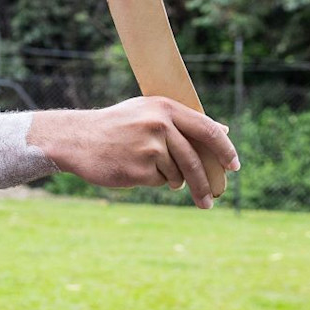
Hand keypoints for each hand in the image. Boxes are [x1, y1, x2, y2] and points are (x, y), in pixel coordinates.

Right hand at [35, 97, 239, 208]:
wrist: (76, 139)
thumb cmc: (115, 126)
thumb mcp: (148, 112)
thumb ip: (183, 120)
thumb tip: (223, 130)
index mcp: (165, 108)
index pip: (207, 130)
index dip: (224, 150)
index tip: (233, 166)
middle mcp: (160, 125)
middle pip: (195, 160)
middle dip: (205, 184)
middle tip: (209, 200)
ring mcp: (150, 147)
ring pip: (176, 174)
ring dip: (169, 179)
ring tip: (147, 168)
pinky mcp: (139, 168)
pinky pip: (158, 182)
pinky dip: (151, 181)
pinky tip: (132, 169)